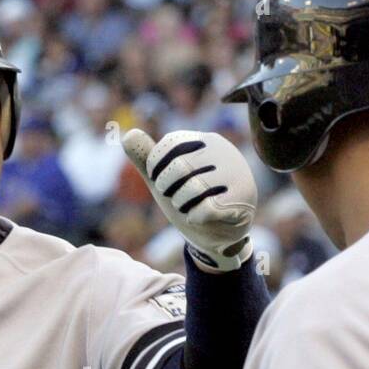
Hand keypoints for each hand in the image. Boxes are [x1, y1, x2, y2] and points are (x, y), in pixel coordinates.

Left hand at [122, 128, 256, 271]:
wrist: (219, 234)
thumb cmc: (191, 200)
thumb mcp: (165, 178)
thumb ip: (147, 157)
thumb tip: (127, 134)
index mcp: (207, 141)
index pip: (171, 143)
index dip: (156, 165)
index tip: (159, 179)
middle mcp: (225, 153)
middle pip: (180, 166)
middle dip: (168, 187)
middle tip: (176, 196)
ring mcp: (236, 176)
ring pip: (193, 188)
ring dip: (182, 204)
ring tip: (190, 206)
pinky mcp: (241, 201)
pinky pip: (205, 210)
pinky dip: (195, 218)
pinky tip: (202, 217)